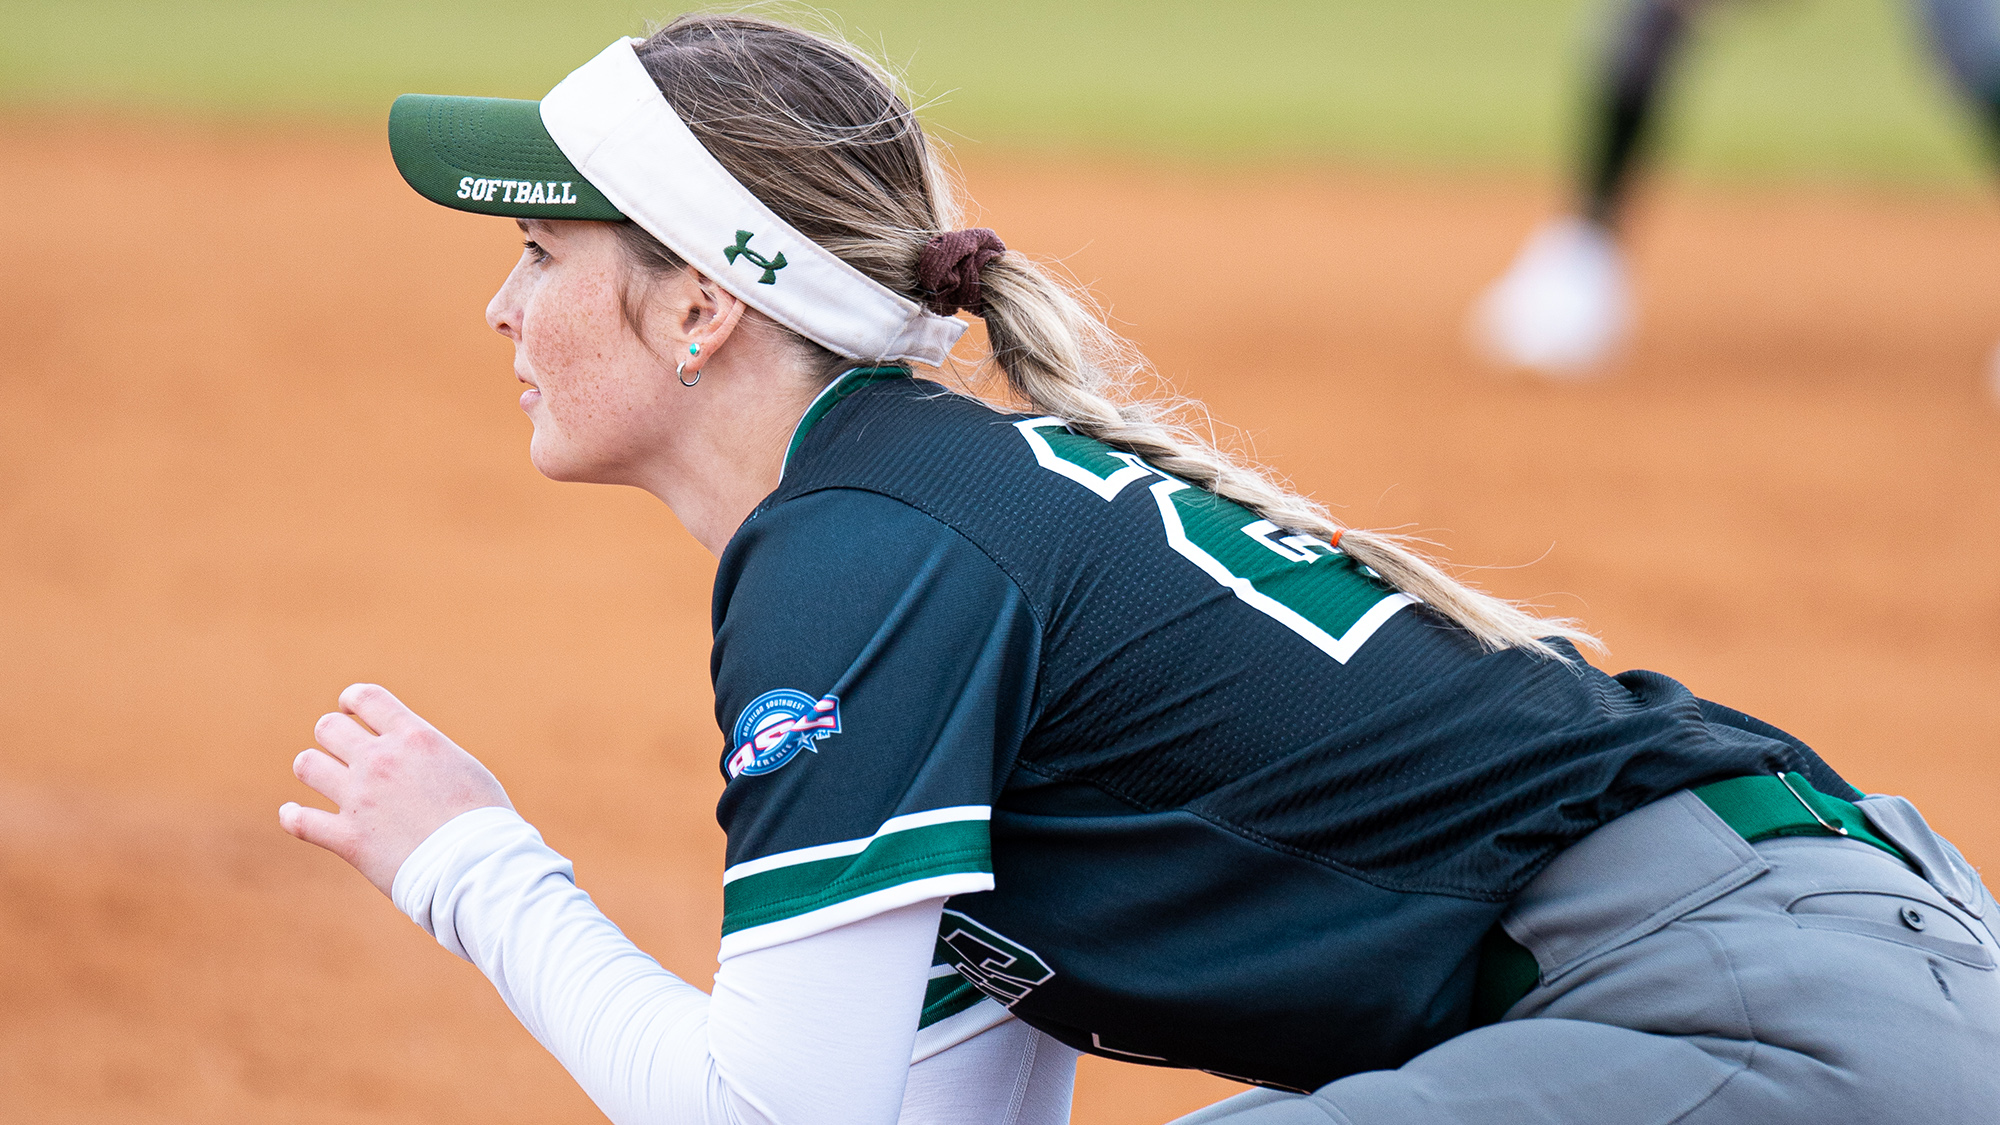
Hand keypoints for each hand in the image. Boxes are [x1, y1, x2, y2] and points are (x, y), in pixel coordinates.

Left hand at [280, 683, 513, 895]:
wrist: (479, 865)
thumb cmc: (486, 820)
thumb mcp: (464, 767)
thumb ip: (430, 754)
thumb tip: (415, 754)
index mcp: (413, 738)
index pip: (364, 697)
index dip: (351, 701)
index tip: (352, 712)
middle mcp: (380, 761)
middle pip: (327, 727)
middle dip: (333, 736)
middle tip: (344, 752)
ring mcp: (360, 799)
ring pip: (307, 765)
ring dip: (314, 769)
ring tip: (328, 780)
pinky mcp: (348, 839)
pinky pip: (299, 821)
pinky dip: (293, 817)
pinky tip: (294, 815)